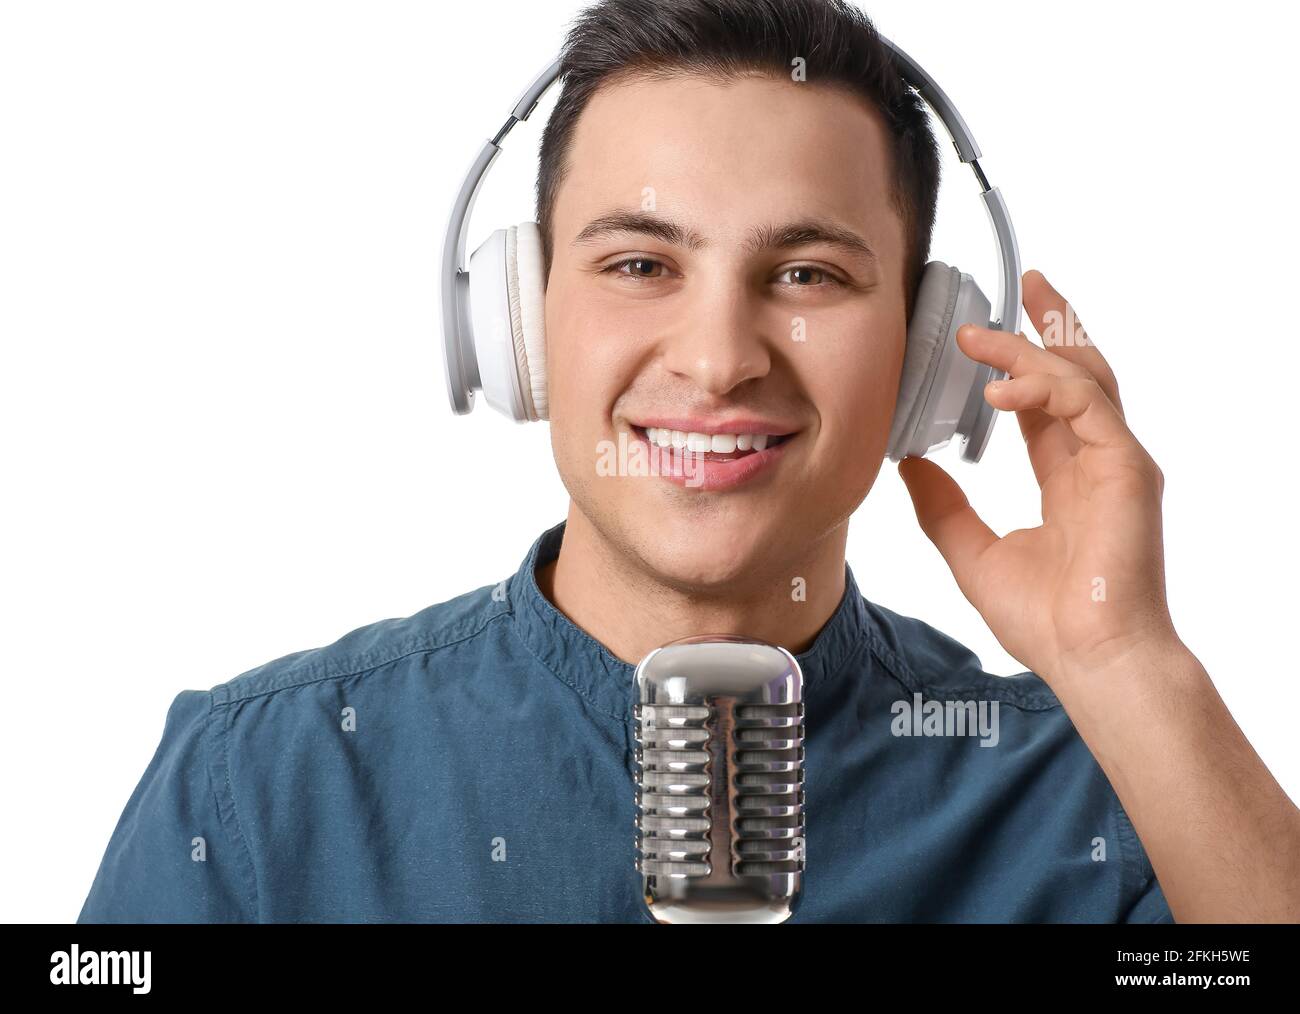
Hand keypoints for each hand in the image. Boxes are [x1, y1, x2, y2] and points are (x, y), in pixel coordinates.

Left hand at [898, 269, 1179, 688]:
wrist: (1090, 660)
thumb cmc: (1046, 620)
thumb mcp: (971, 552)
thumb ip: (943, 507)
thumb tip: (909, 465)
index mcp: (1067, 475)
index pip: (1047, 399)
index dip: (1022, 359)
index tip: (990, 327)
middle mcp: (1097, 459)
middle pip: (1079, 369)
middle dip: (1050, 323)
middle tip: (1021, 284)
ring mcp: (1117, 461)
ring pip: (1083, 375)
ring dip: (1033, 346)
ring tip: (981, 334)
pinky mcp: (1128, 469)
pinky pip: (1087, 405)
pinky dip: (1044, 387)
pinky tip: (1000, 388)